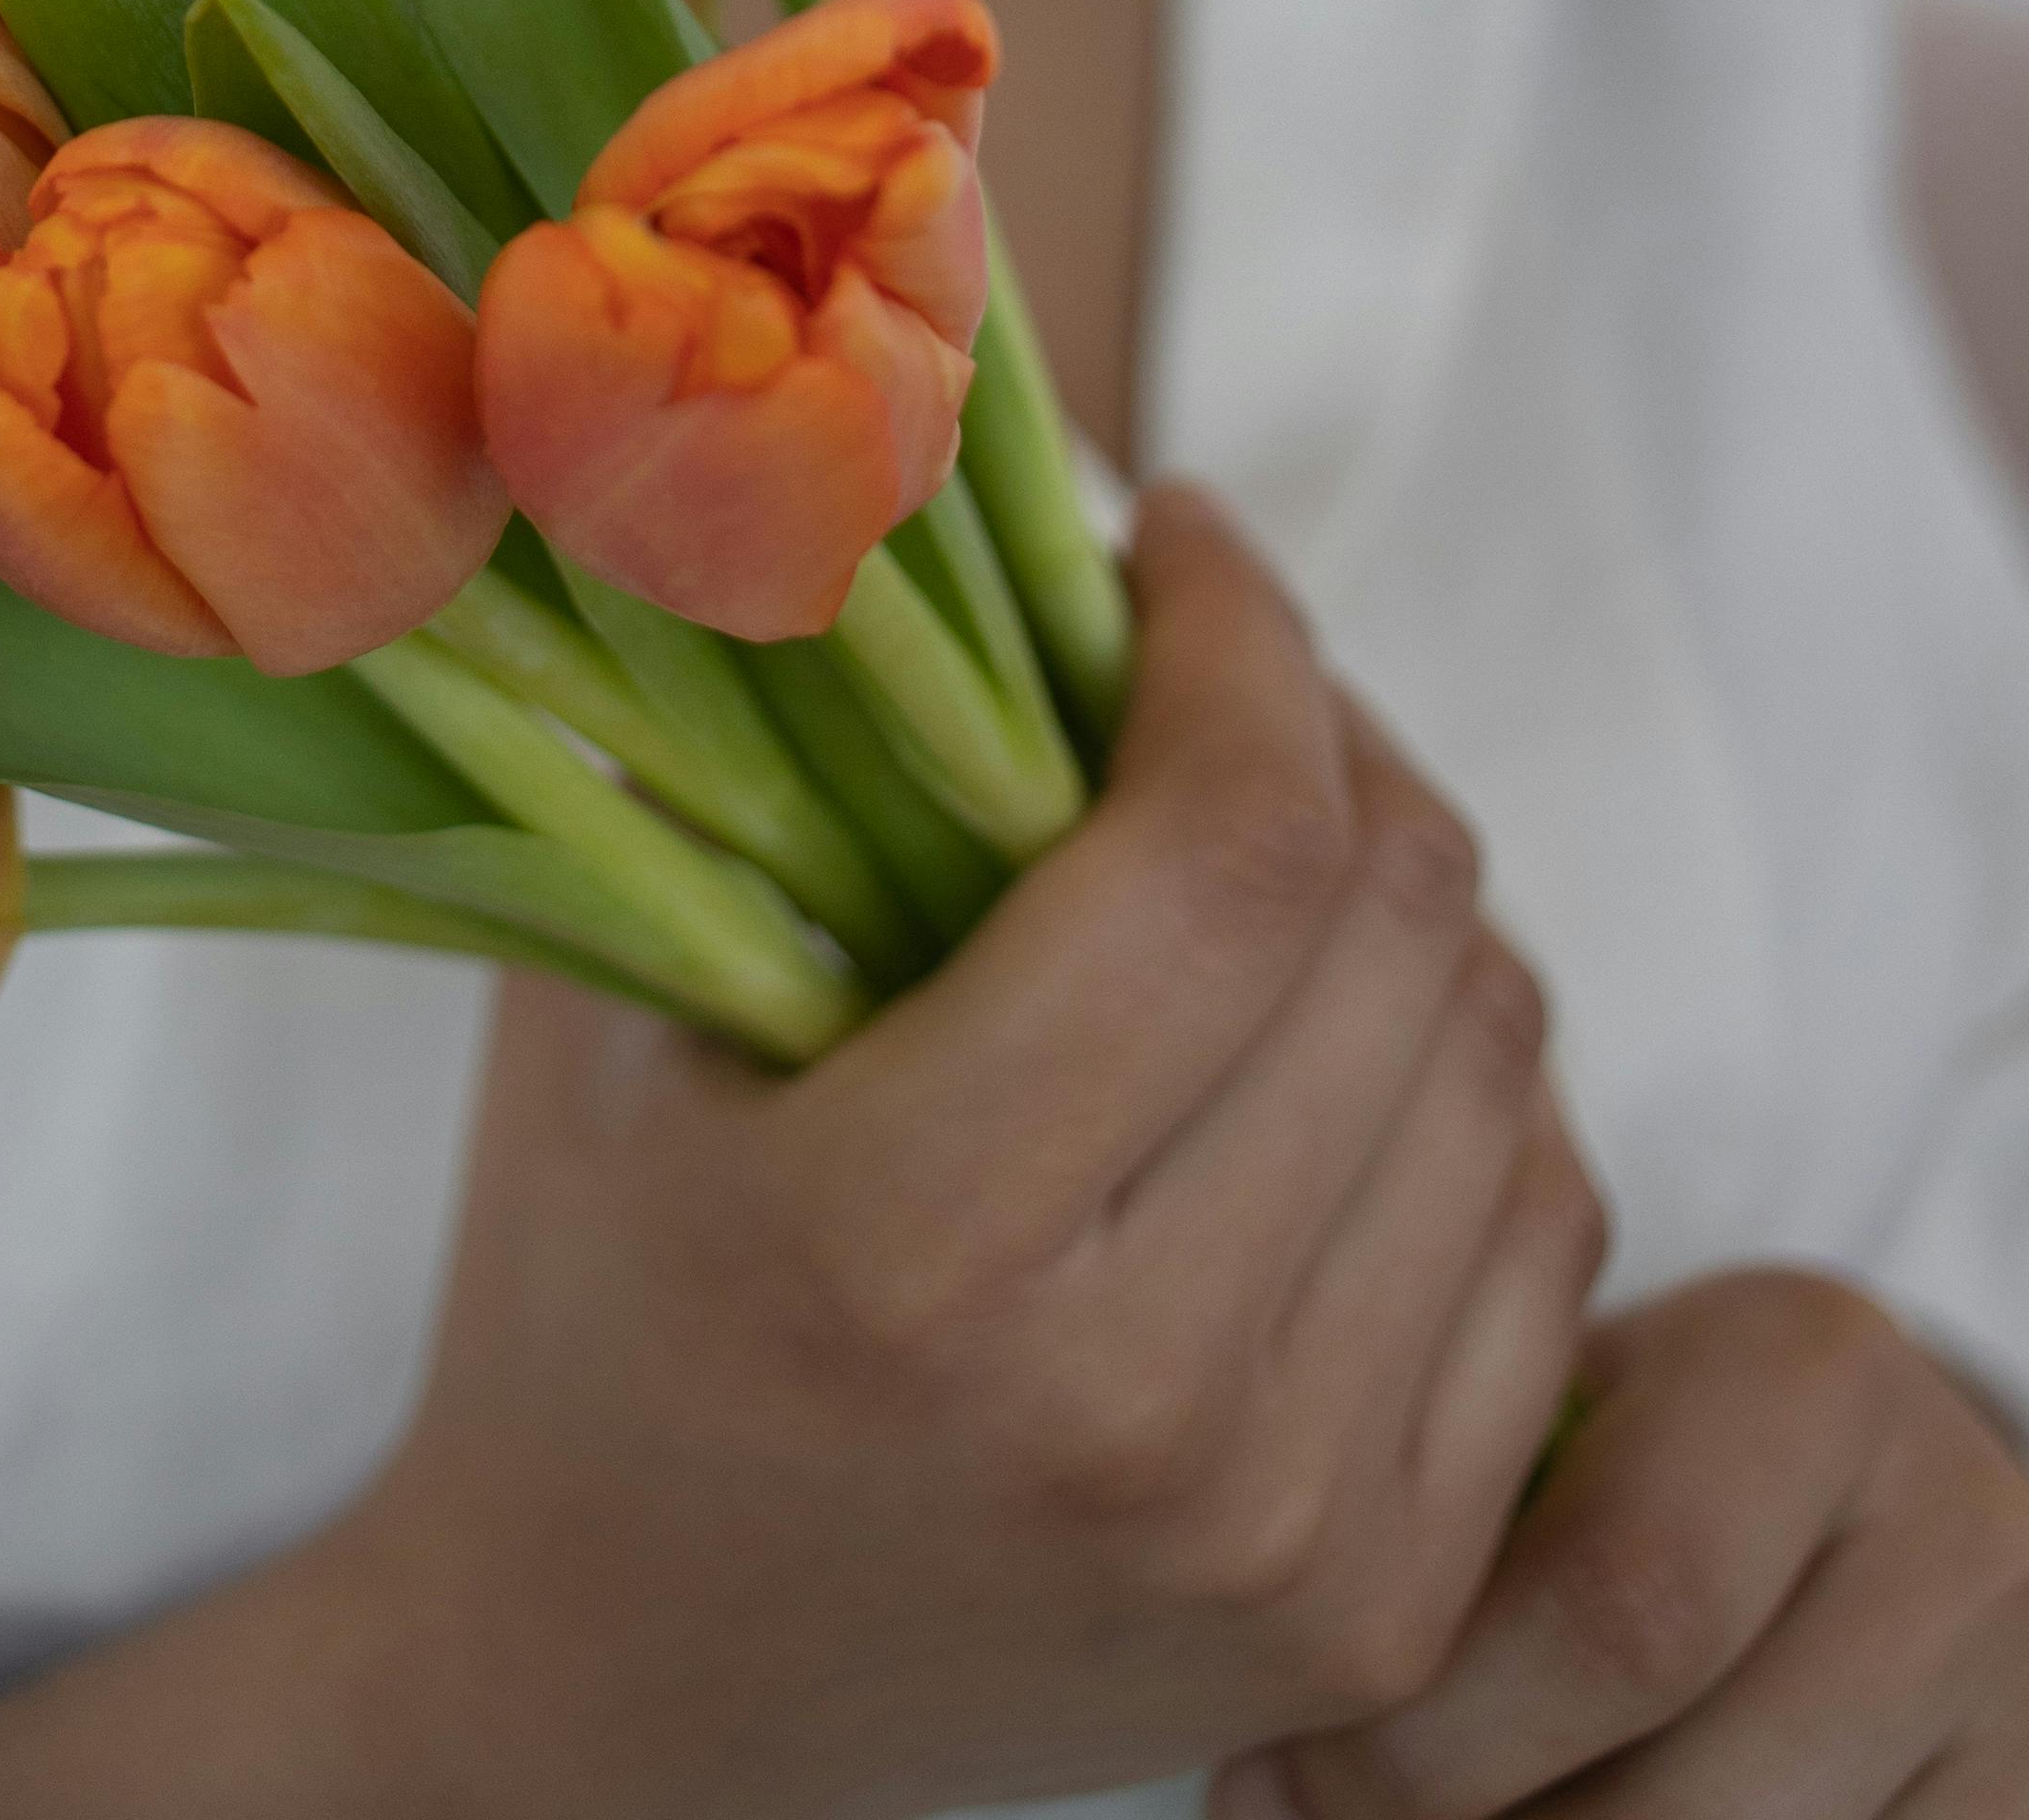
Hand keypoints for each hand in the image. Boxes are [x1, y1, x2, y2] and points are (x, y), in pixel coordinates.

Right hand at [325, 486, 1604, 1819]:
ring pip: (1498, 1068)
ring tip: (1272, 840)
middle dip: (1330, 731)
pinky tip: (1329, 1040)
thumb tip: (842, 432)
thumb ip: (719, 733)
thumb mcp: (603, 1006)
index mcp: (918, 1243)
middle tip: (1223, 665)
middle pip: (1397, 936)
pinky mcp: (1382, 1615)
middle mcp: (1141, 1408)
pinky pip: (1542, 1236)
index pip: (1232, 854)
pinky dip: (1462, 1089)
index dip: (1245, 635)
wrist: (613, 1696)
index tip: (1176, 538)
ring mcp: (1289, 1534)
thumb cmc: (584, 1292)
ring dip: (1408, 901)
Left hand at [1210, 1270, 2028, 1816]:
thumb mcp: (1569, 1425)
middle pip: (1681, 1797)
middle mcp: (1960, 1534)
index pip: (1616, 1602)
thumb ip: (1451, 1514)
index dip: (1418, 1736)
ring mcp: (2010, 1711)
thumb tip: (1260, 1744)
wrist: (1873, 1520)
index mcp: (1811, 1371)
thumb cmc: (1644, 1462)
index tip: (1262, 1782)